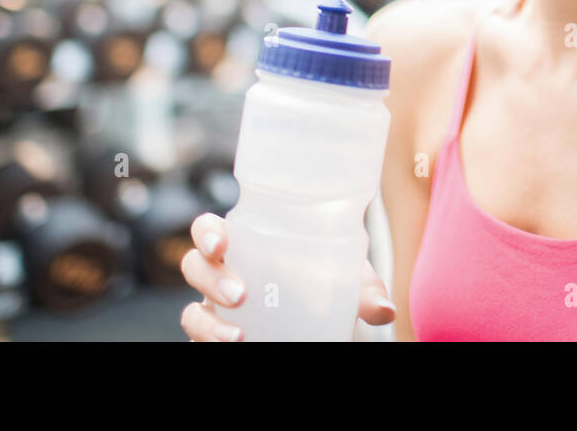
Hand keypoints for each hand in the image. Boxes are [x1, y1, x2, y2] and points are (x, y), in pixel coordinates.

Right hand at [179, 212, 396, 341]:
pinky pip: (202, 338)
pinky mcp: (219, 333)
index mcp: (247, 243)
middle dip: (210, 279)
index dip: (206, 232)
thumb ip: (363, 289)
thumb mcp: (346, 278)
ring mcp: (217, 307)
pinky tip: (234, 345)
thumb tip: (384, 309)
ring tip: (237, 336)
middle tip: (240, 294)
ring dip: (208, 323)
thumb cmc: (326, 281)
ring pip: (192, 309)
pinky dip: (211, 342)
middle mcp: (225, 272)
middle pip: (194, 267)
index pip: (210, 230)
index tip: (221, 242)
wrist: (324, 314)